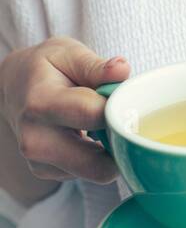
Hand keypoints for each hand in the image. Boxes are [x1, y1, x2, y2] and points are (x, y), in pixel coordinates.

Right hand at [0, 35, 129, 183]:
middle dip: (120, 142)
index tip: (130, 100)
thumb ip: (96, 66)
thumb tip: (122, 70)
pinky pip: (88, 173)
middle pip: (98, 164)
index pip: (93, 114)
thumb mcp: (68, 53)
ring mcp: (39, 161)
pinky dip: (96, 155)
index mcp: (41, 103)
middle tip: (124, 119)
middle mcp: (35, 139)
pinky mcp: (46, 173)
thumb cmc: (45, 68)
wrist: (14, 88)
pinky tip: (87, 133)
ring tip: (100, 122)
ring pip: (98, 172)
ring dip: (109, 150)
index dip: (120, 109)